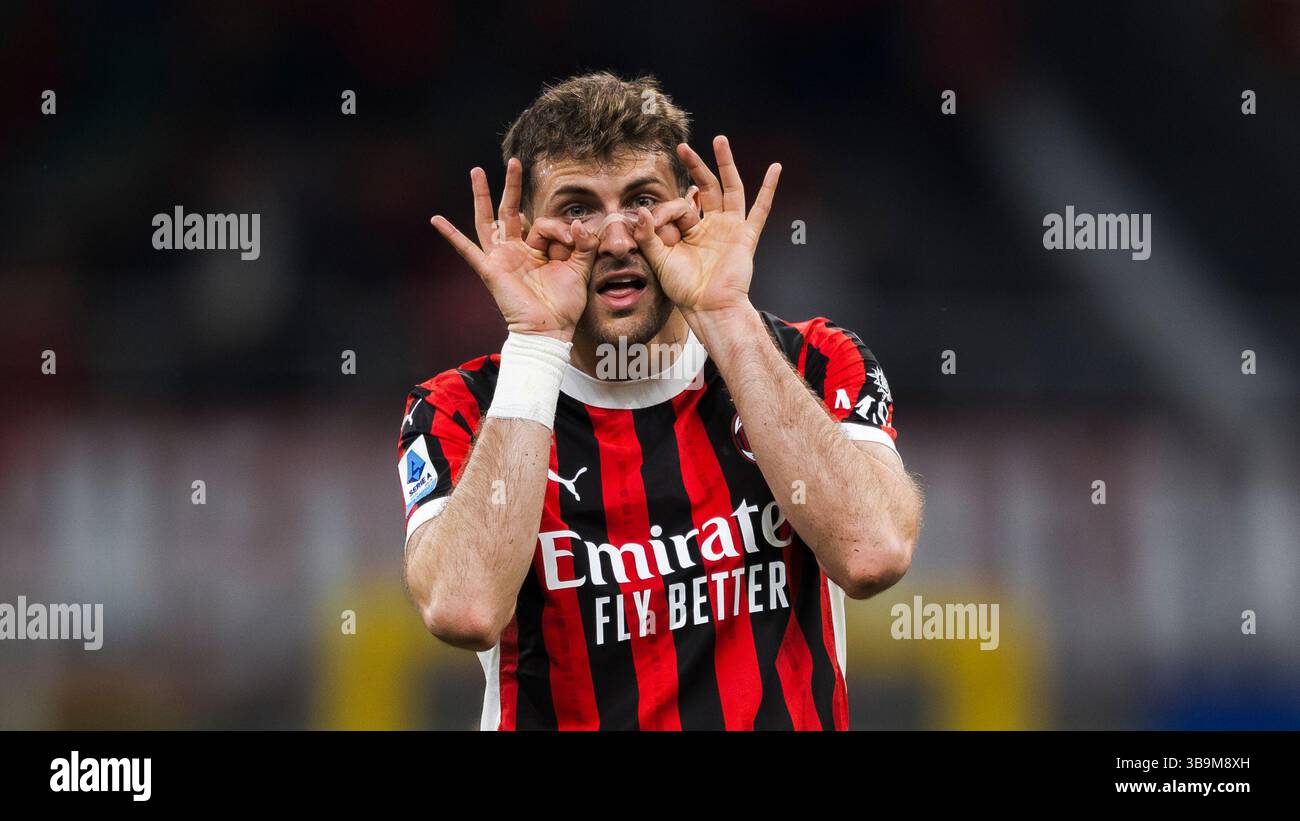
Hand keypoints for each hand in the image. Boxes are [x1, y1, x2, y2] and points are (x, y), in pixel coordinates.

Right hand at [431, 158, 597, 340]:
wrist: (550, 331)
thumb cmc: (563, 305)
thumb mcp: (580, 269)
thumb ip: (584, 244)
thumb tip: (579, 222)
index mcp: (535, 251)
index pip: (543, 224)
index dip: (559, 228)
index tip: (573, 240)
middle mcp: (515, 251)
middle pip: (510, 211)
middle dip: (512, 186)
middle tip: (514, 161)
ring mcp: (500, 258)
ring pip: (487, 221)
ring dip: (482, 195)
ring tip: (476, 171)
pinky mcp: (490, 270)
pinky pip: (467, 250)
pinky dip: (451, 235)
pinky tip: (436, 220)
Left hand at [632, 136, 779, 316]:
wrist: (709, 307)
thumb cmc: (685, 290)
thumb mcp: (659, 260)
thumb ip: (648, 235)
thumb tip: (641, 209)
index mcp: (691, 231)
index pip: (680, 205)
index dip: (666, 210)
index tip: (652, 220)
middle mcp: (712, 226)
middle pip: (706, 187)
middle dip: (696, 166)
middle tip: (683, 147)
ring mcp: (731, 228)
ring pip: (730, 189)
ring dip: (726, 164)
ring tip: (720, 141)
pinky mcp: (746, 236)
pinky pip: (760, 209)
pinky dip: (769, 188)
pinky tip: (775, 169)